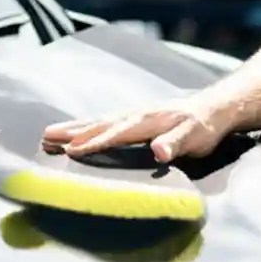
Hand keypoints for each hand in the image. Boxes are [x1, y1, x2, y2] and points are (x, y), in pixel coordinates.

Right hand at [41, 96, 234, 162]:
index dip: (96, 142)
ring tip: (49, 133)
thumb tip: (160, 153)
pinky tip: (77, 131)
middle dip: (73, 131)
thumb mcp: (196, 138)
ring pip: (99, 121)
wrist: (215, 108)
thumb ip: (176, 144)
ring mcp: (135, 115)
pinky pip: (106, 122)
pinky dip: (88, 126)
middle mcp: (137, 115)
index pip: (117, 134)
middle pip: (100, 123)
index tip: (72, 150)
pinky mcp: (136, 118)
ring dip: (75, 127)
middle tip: (46, 137)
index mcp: (148, 121)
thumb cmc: (205, 127)